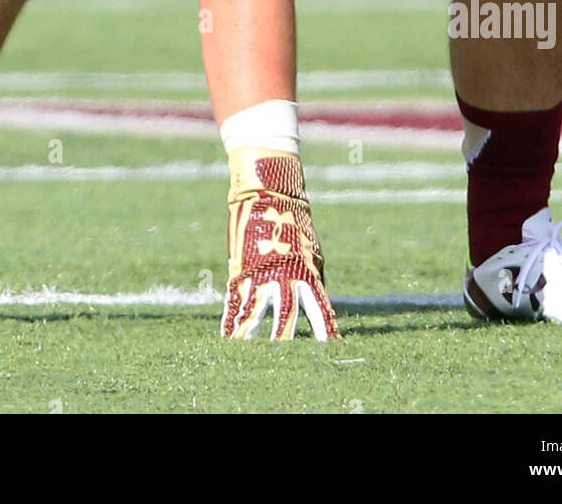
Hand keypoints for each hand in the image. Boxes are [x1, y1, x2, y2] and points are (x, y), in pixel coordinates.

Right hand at [222, 146, 339, 340]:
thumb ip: (313, 278)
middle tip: (292, 365)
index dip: (326, 332)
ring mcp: (262, 275)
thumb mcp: (312, 252)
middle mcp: (285, 278)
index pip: (320, 310)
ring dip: (256, 338)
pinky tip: (228, 339)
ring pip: (259, 315)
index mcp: (307, 274)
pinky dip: (232, 322)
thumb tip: (318, 300)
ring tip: (254, 357)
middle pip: (288, 319)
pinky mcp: (242, 271)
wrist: (269, 196)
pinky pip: (236, 303)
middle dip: (288, 342)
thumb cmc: (295, 224)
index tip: (333, 351)